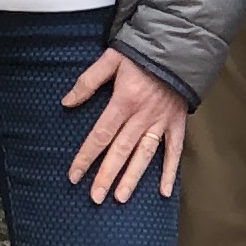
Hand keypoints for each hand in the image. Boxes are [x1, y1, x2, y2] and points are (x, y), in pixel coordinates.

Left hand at [59, 50, 192, 203]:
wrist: (179, 47)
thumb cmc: (142, 53)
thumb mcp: (111, 59)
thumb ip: (88, 82)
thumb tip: (66, 102)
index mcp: (123, 101)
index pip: (100, 135)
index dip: (86, 156)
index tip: (74, 176)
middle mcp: (142, 116)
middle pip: (121, 151)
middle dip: (107, 176)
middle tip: (95, 197)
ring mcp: (161, 122)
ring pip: (145, 155)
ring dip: (133, 178)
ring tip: (120, 198)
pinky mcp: (177, 123)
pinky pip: (174, 151)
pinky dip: (170, 171)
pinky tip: (163, 191)